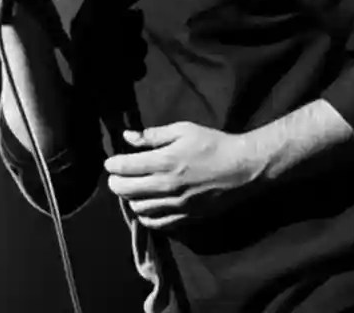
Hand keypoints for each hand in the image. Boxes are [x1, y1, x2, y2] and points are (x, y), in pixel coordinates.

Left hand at [104, 122, 268, 230]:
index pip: (126, 167)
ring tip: (132, 190)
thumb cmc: (214, 144)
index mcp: (165, 161)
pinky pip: (157, 223)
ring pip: (139, 208)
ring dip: (130, 199)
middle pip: (126, 190)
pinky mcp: (186, 217)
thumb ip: (153, 135)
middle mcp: (167, 186)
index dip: (113, 164)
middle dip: (115, 183)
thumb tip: (128, 137)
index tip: (110, 162)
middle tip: (115, 177)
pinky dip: (146, 216)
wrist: (243, 168)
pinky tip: (146, 207)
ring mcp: (176, 204)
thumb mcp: (184, 130)